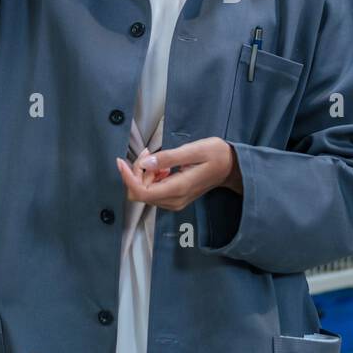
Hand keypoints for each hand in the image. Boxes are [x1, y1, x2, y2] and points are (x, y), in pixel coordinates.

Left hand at [115, 137, 241, 212]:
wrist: (231, 167)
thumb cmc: (216, 155)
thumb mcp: (194, 150)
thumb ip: (169, 157)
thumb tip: (146, 163)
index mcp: (178, 188)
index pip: (142, 192)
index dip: (128, 177)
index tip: (121, 161)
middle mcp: (174, 200)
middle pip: (140, 193)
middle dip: (137, 172)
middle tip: (148, 153)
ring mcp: (174, 202)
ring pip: (145, 193)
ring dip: (144, 174)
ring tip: (155, 156)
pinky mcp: (174, 199)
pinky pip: (153, 191)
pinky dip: (151, 177)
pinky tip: (161, 165)